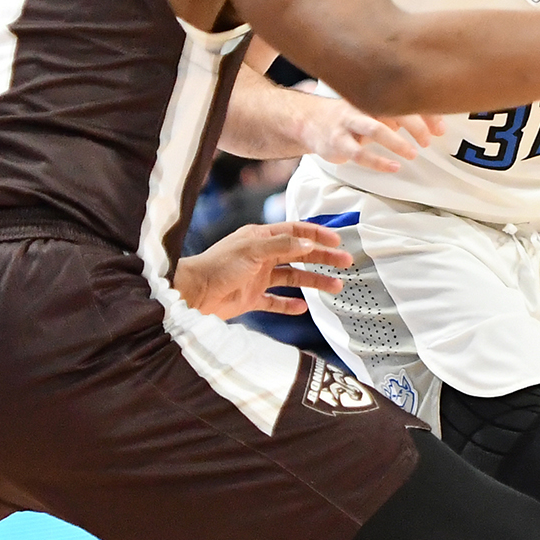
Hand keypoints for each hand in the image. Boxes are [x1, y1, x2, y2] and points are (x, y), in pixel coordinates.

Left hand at [173, 221, 353, 319]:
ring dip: (314, 281)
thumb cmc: (219, 266)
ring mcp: (257, 277)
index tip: (338, 240)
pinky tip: (303, 307)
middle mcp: (262, 255)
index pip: (296, 232)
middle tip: (346, 263)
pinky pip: (275, 301)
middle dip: (324, 258)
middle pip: (300, 255)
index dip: (318, 235)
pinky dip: (289, 304)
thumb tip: (310, 243)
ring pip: (293, 278)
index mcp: (261, 237)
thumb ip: (282, 245)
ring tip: (336, 287)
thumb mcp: (252, 250)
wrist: (193, 294)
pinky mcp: (251, 298)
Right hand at [300, 97, 444, 172]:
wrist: (310, 121)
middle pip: (392, 109)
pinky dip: (378, 161)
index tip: (441, 128)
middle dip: (414, 125)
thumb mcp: (374, 110)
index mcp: (374, 95)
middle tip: (428, 140)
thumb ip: (399, 114)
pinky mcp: (338, 142)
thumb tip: (431, 122)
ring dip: (396, 142)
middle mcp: (362, 105)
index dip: (426, 113)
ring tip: (413, 153)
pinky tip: (394, 166)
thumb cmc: (349, 117)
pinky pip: (359, 153)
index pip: (405, 99)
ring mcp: (349, 124)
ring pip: (375, 128)